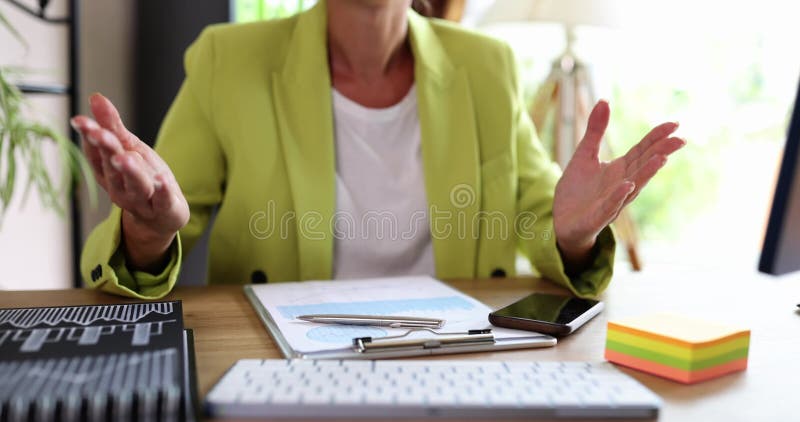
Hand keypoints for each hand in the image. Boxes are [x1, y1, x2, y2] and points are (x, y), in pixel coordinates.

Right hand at [71, 94, 188, 271]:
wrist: (161, 216)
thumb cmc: (142, 176)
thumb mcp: (129, 148)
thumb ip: (113, 126)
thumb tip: (95, 97)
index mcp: (108, 171)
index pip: (96, 152)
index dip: (89, 137)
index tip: (81, 121)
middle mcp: (120, 187)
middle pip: (111, 167)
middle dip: (106, 150)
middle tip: (100, 134)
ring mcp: (141, 200)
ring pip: (135, 185)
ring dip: (130, 171)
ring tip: (127, 157)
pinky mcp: (164, 209)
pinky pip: (162, 201)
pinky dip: (162, 191)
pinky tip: (163, 179)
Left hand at [553, 100, 684, 265]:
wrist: (562, 222)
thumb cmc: (577, 190)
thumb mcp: (584, 155)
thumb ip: (595, 131)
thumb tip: (604, 100)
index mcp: (619, 170)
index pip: (642, 151)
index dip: (656, 138)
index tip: (674, 124)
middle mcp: (621, 185)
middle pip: (643, 166)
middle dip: (661, 153)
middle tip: (680, 139)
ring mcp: (611, 202)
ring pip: (633, 186)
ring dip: (646, 173)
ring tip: (661, 158)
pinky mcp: (596, 218)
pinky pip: (609, 206)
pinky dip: (618, 196)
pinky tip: (627, 185)